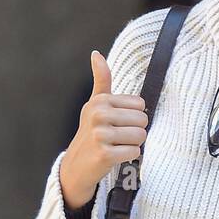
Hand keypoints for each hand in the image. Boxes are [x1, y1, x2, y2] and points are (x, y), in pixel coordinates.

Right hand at [59, 50, 148, 208]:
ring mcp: (100, 135)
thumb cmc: (92, 132)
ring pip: (140, 136)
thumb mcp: (95, 104)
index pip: (139, 104)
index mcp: (100, 101)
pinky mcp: (104, 154)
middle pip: (142, 120)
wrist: (76, 165)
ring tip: (116, 146)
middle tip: (118, 137)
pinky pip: (134, 152)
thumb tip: (96, 53)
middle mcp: (98, 115)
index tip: (117, 123)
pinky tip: (115, 156)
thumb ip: (101, 80)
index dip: (133, 116)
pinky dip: (129, 156)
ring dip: (133, 144)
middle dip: (135, 131)